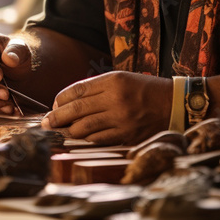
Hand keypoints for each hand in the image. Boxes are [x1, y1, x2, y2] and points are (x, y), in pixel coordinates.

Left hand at [41, 71, 171, 144]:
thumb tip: (67, 101)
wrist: (173, 104)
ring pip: (84, 128)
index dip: (61, 99)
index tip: (53, 105)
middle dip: (57, 117)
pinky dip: (85, 139)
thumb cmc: (143, 89)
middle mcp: (116, 99)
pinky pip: (98, 140)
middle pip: (76, 109)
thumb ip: (95, 88)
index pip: (77, 90)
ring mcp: (121, 119)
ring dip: (68, 131)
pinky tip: (79, 138)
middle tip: (45, 123)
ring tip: (60, 131)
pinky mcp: (127, 136)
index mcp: (113, 81)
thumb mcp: (121, 79)